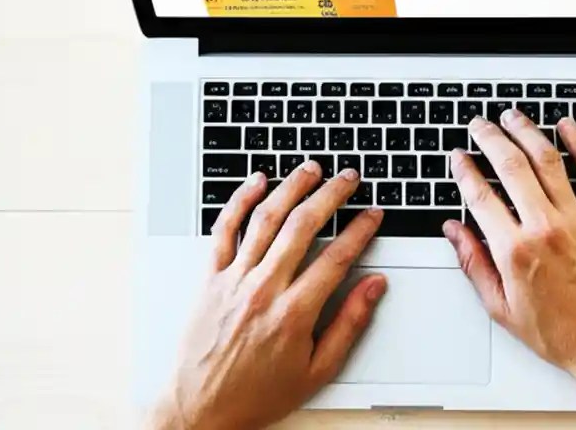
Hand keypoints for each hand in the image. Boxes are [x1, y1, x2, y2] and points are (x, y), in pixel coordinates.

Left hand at [149, 162, 384, 429]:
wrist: (201, 410)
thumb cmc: (257, 394)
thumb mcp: (317, 371)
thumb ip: (349, 325)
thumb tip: (374, 288)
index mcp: (294, 313)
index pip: (337, 256)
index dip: (361, 230)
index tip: (373, 215)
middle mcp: (263, 288)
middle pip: (303, 225)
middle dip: (331, 195)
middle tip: (348, 178)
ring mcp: (234, 279)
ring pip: (266, 218)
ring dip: (291, 188)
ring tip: (310, 169)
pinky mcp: (210, 278)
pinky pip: (224, 229)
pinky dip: (240, 200)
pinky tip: (256, 182)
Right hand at [446, 112, 575, 428]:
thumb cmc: (560, 333)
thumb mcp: (502, 308)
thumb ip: (474, 264)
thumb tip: (454, 231)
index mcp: (515, 251)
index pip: (480, 196)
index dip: (465, 170)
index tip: (458, 157)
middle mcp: (546, 227)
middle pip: (511, 166)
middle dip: (490, 139)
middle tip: (480, 126)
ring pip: (548, 160)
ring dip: (527, 132)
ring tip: (513, 117)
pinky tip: (568, 127)